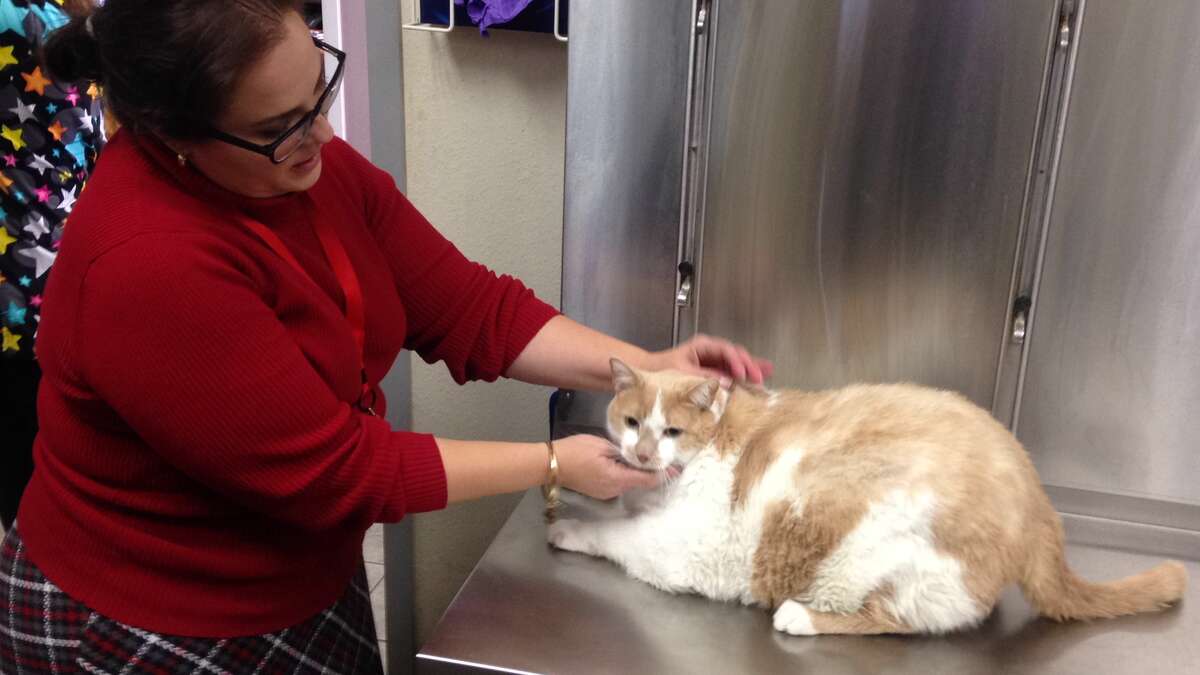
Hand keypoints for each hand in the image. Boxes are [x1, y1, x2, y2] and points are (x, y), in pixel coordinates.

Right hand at [553, 434, 660, 499]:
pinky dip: (625, 476)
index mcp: (617, 478)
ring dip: (637, 474)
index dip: (663, 473)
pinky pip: (618, 484)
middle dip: (651, 472)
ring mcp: (606, 493)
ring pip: (629, 483)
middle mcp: (614, 490)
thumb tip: (639, 454)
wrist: (550, 464)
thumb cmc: (575, 450)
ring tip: (646, 460)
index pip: (647, 479)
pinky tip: (625, 465)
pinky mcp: (599, 492)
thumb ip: (623, 451)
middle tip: (664, 459)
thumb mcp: (601, 445)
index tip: (677, 469)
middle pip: (639, 482)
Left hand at [647, 334, 773, 385]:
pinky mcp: (715, 369)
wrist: (652, 370)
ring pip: (738, 360)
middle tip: (758, 377)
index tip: (742, 373)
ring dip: (751, 367)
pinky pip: (733, 369)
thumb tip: (726, 382)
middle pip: (735, 354)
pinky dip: (746, 372)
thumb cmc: (663, 368)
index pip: (725, 350)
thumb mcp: (683, 372)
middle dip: (748, 365)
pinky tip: (760, 373)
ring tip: (768, 372)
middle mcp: (711, 350)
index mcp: (703, 345)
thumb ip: (704, 376)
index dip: (736, 361)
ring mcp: (714, 359)